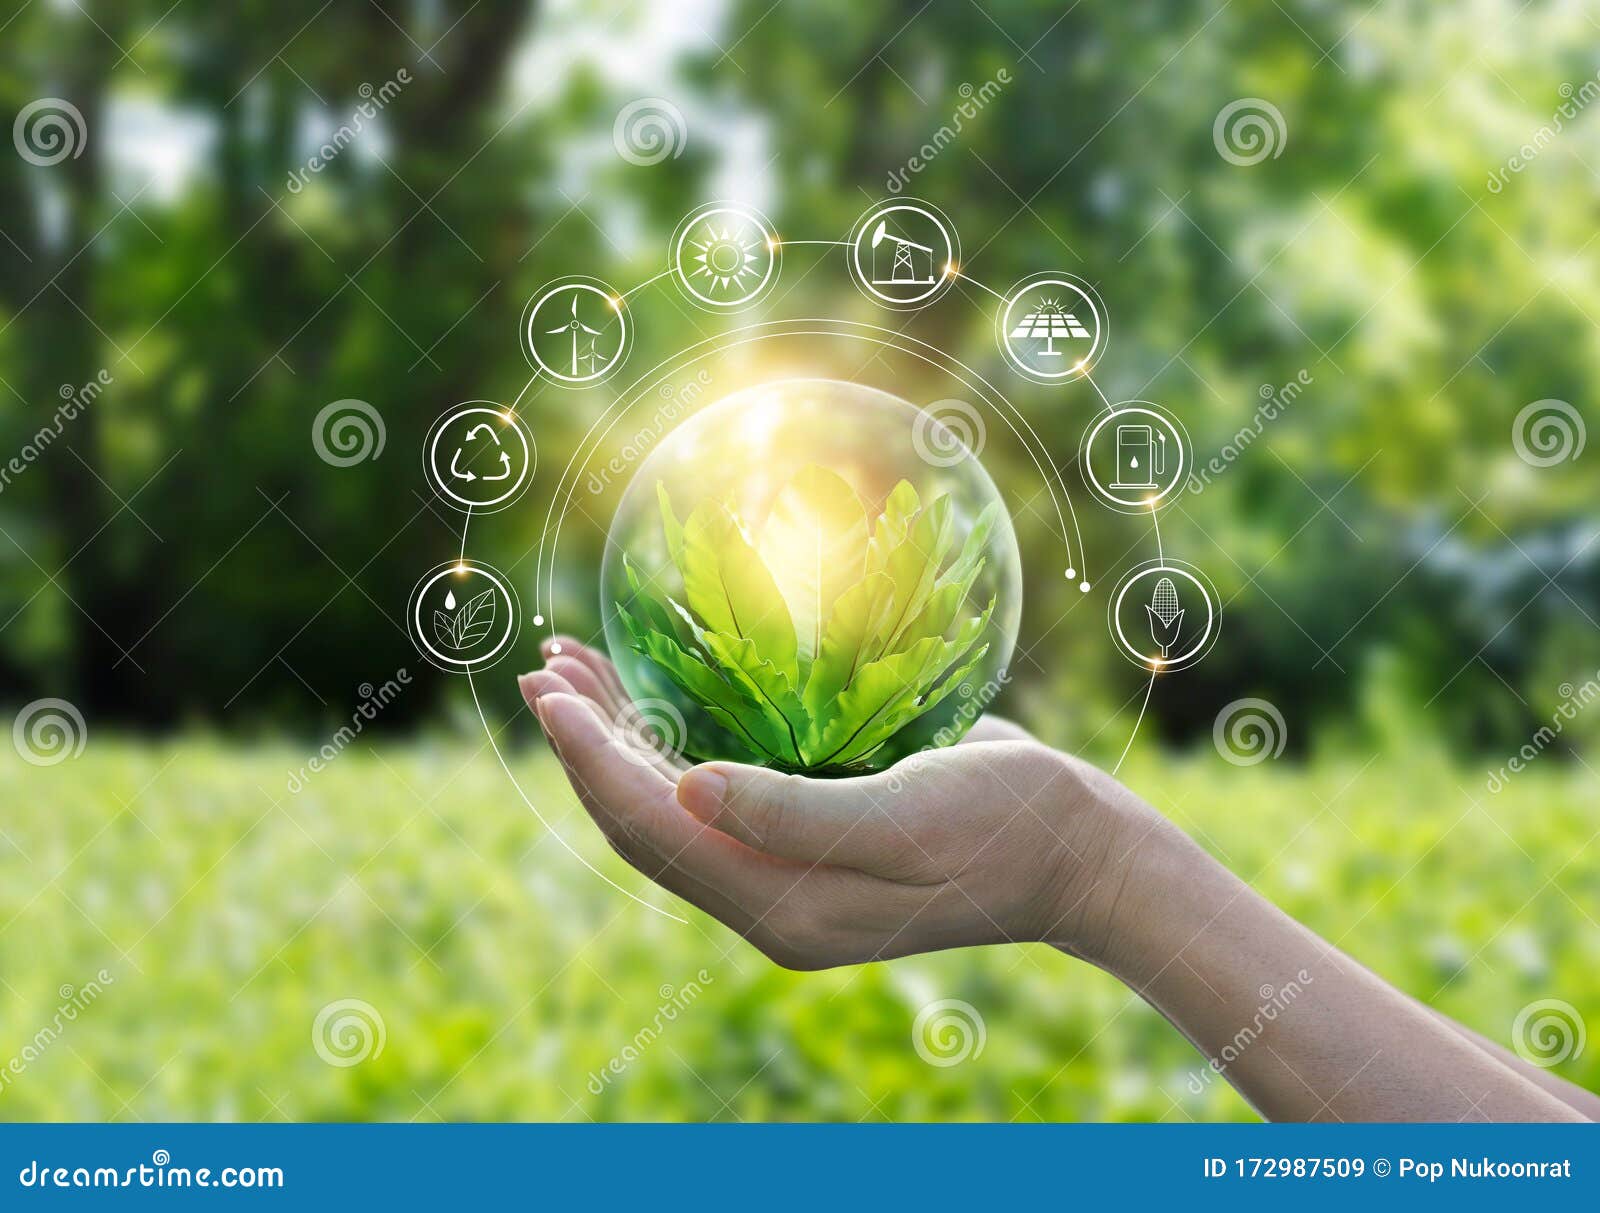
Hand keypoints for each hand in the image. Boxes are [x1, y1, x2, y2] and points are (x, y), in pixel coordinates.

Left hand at [519, 638, 1166, 969]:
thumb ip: (793, 813)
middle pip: (646, 822)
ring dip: (620, 739)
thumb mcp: (906, 817)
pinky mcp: (808, 838)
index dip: (591, 762)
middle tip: (544, 666)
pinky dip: (674, 742)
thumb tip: (684, 791)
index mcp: (783, 906)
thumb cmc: (1005, 826)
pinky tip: (656, 693)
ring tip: (575, 667)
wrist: (1075, 852)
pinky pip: (716, 795)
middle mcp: (770, 897)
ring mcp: (787, 871)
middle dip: (587, 747)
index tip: (551, 692)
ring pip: (672, 807)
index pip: (653, 833)